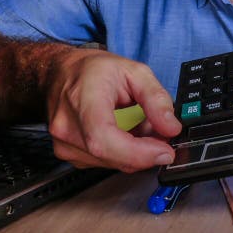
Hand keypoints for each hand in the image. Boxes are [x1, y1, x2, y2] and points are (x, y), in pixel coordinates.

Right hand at [45, 48, 181, 171]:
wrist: (60, 73)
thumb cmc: (91, 69)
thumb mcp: (134, 71)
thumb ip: (156, 98)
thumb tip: (171, 127)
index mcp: (82, 101)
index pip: (104, 139)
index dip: (138, 153)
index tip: (164, 151)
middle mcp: (68, 127)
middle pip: (113, 156)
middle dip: (146, 150)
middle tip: (162, 131)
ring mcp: (65, 144)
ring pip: (112, 163)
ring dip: (135, 151)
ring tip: (140, 124)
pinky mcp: (69, 154)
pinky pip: (104, 162)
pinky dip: (122, 152)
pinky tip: (125, 133)